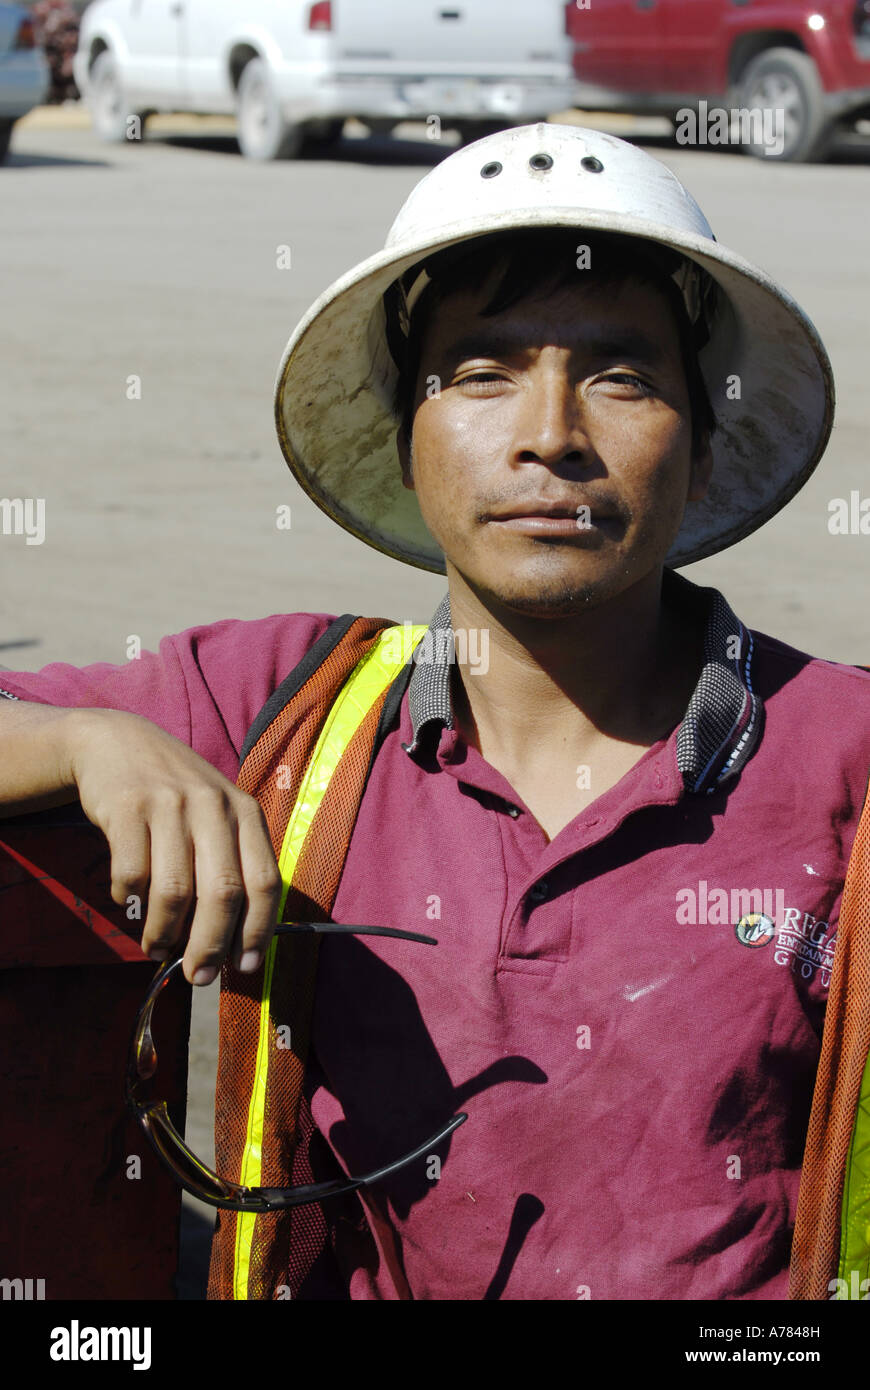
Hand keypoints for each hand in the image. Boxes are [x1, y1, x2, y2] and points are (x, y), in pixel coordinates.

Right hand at [67, 709, 281, 983]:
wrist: (117, 743)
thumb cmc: (176, 796)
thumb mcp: (216, 816)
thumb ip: (230, 867)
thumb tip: (234, 946)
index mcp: (245, 811)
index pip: (265, 881)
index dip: (258, 930)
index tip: (245, 967)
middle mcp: (213, 805)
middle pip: (223, 893)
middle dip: (211, 945)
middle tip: (197, 977)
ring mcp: (169, 803)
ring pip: (175, 891)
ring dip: (164, 932)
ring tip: (156, 948)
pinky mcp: (126, 807)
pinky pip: (132, 874)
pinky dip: (129, 900)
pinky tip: (129, 902)